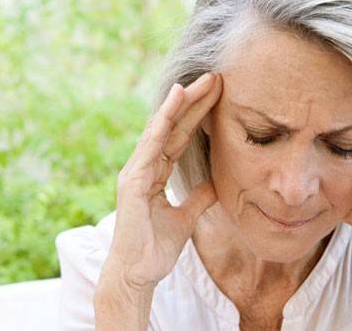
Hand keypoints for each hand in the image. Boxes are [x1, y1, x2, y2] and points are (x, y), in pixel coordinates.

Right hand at [105, 72, 221, 288]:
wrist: (137, 274)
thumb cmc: (155, 247)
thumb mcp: (186, 217)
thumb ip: (199, 196)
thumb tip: (217, 182)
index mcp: (155, 174)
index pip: (180, 137)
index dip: (198, 115)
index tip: (219, 95)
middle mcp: (143, 167)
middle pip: (172, 127)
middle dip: (193, 102)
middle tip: (215, 77)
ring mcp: (136, 172)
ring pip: (160, 130)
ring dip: (179, 104)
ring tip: (198, 82)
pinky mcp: (132, 181)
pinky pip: (150, 146)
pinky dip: (161, 123)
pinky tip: (174, 104)